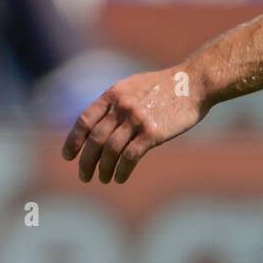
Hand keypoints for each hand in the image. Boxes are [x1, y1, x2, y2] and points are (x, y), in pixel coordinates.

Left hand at [62, 65, 208, 183]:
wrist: (194, 83)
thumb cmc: (165, 87)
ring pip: (110, 150)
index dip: (74, 140)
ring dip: (103, 169)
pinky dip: (122, 170)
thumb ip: (116, 102)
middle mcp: (122, 106)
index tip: (69, 156)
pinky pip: (130, 157)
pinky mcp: (152, 132)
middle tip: (84, 176)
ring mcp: (137, 119)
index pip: (84, 120)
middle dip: (86, 161)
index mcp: (114, 94)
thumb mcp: (134, 86)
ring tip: (103, 179)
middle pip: (95, 139)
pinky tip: (120, 178)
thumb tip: (99, 124)